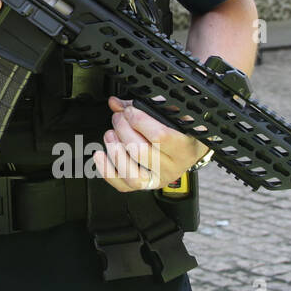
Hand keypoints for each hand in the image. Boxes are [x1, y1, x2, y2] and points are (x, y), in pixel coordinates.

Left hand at [90, 96, 208, 192]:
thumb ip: (143, 107)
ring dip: (114, 150)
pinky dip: (106, 170)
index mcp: (184, 148)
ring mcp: (157, 179)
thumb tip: (115, 103)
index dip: (138, 120)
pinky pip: (122, 185)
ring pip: (131, 173)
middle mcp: (172, 168)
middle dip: (122, 129)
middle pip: (139, 151)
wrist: (189, 150)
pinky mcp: (144, 186)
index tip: (130, 111)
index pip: (159, 136)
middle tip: (118, 118)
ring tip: (110, 134)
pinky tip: (100, 155)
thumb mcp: (169, 116)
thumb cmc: (179, 131)